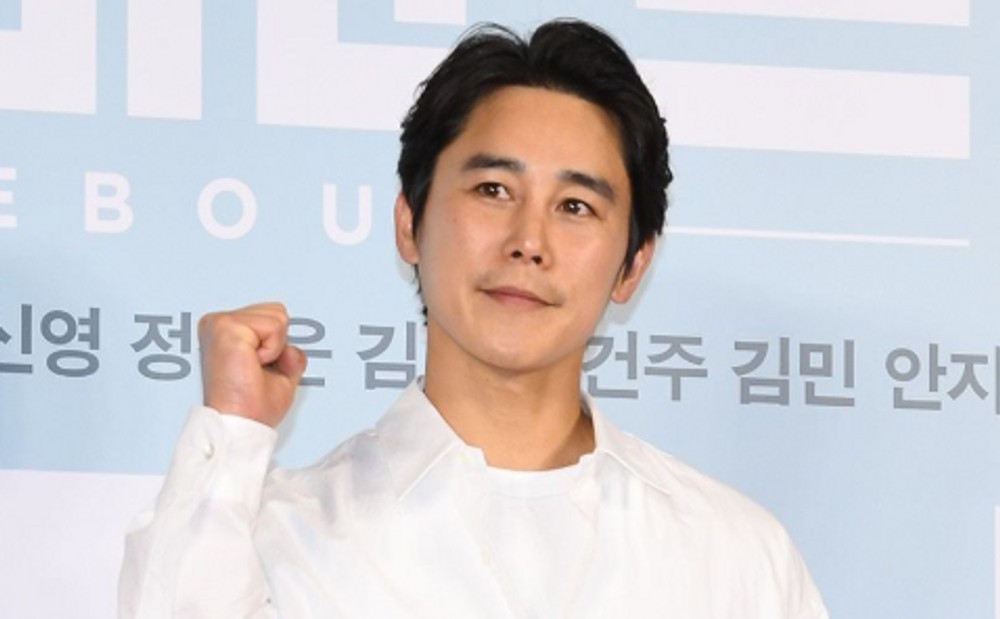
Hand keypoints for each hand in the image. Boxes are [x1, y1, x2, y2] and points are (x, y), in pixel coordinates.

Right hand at [198, 303, 306, 427]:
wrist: (241, 423)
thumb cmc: (251, 407)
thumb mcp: (280, 375)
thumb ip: (288, 354)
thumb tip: (293, 349)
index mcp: (225, 331)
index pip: (270, 317)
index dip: (276, 346)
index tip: (256, 369)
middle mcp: (217, 323)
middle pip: (276, 311)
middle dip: (277, 344)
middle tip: (257, 370)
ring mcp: (219, 323)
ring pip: (277, 316)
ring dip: (275, 348)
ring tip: (253, 367)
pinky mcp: (226, 327)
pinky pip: (274, 326)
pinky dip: (273, 350)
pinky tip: (252, 364)